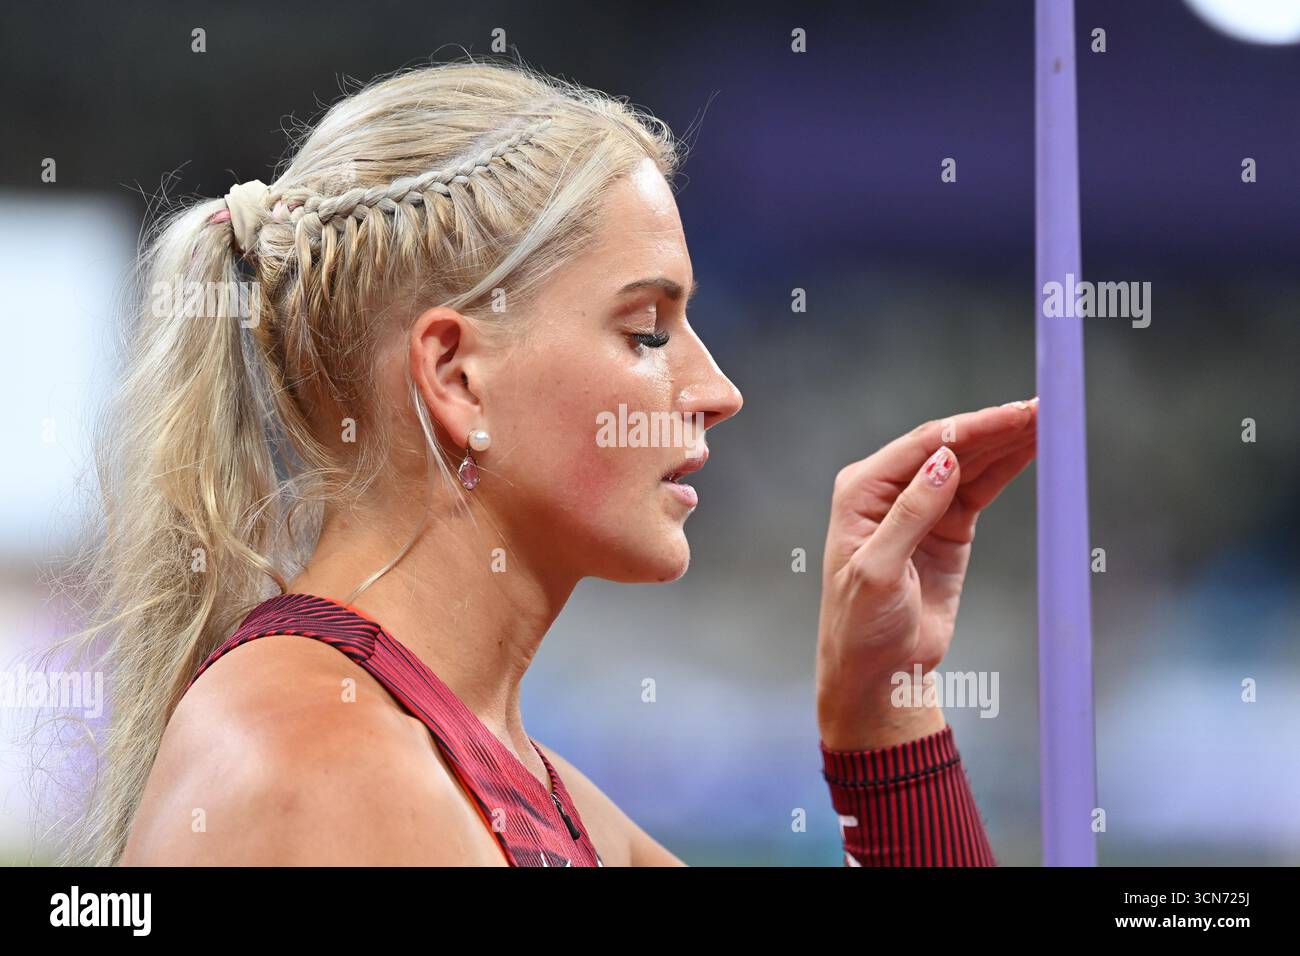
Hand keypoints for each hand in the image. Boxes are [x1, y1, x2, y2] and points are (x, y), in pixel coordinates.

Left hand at [816, 399, 1037, 749]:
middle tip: (1044, 410)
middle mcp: (889, 490)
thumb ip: (910, 515)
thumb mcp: (879, 573)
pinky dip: (1009, 466)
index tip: (1013, 414)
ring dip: (1008, 440)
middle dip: (996, 426)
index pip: (924, 446)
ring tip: (1050, 420)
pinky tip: (1035, 446)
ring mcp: (922, 505)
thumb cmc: (861, 627)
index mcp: (862, 491)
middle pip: (950, 445)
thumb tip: (945, 461)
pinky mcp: (948, 526)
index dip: (971, 427)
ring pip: (970, 461)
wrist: (879, 673)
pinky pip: (982, 486)